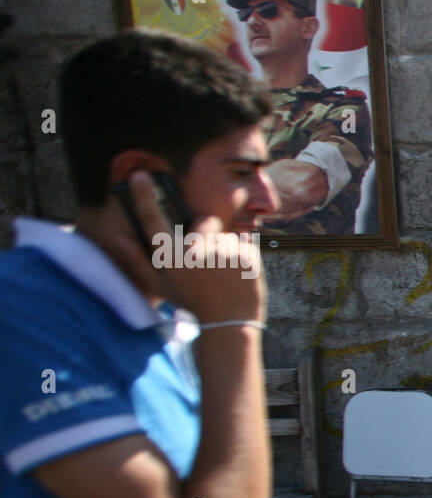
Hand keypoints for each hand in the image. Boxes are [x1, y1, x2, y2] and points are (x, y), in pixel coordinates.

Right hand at [113, 170, 264, 323]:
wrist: (230, 322)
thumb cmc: (192, 302)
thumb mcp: (161, 286)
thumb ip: (137, 261)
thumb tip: (117, 237)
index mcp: (172, 257)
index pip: (153, 220)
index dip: (144, 196)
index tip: (140, 175)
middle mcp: (195, 252)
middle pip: (204, 223)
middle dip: (206, 234)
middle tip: (208, 261)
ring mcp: (223, 252)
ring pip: (226, 236)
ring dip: (225, 249)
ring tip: (223, 273)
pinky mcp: (247, 255)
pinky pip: (245, 243)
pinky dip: (243, 256)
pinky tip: (237, 275)